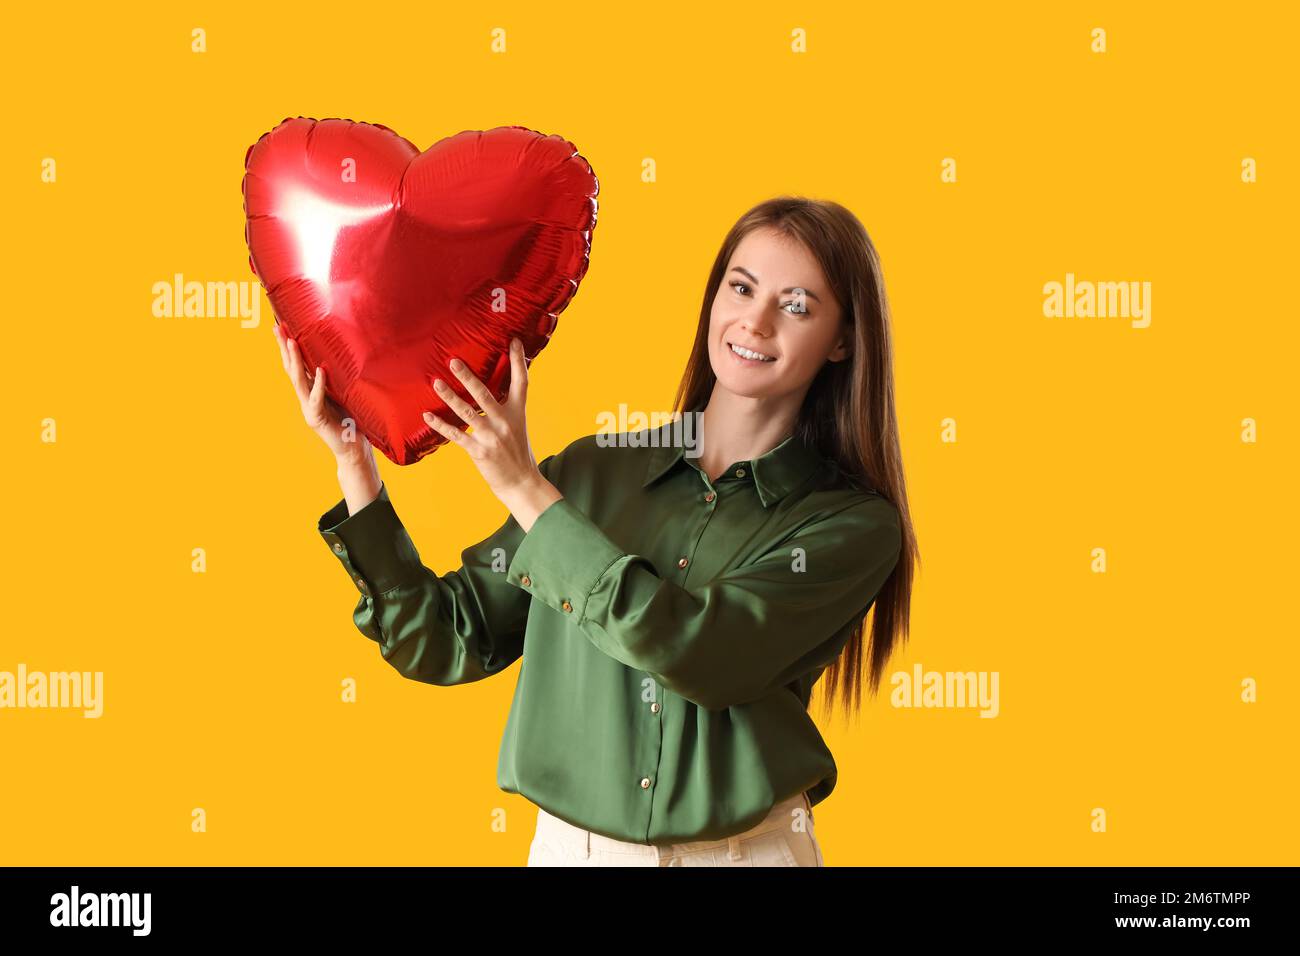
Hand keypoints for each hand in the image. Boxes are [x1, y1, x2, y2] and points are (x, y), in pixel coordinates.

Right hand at [273, 322, 373, 464]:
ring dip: (295, 361)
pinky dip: (319, 384)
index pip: (296, 364)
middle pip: (291, 369)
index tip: (282, 324)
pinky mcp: (318, 420)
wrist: (352, 448)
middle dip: (284, 347)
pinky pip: (317, 399)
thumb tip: (335, 354)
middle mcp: (305, 398)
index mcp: (310, 390)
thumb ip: (334, 378)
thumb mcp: (341, 393)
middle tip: (278, 326)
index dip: (287, 346)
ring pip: (299, 382)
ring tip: (291, 341)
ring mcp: (309, 409)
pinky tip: (320, 370)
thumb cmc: (350, 419)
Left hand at [424, 338, 561, 529]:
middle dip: (468, 377)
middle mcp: (505, 421)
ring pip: (467, 412)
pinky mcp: (480, 451)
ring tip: (436, 383)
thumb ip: (505, 408)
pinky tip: (428, 416)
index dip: (518, 361)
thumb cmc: (517, 452)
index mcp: (517, 412)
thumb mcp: (517, 426)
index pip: (521, 382)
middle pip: (485, 394)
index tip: (513, 341)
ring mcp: (492, 436)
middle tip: (453, 361)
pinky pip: (456, 435)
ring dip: (449, 397)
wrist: (521, 482)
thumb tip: (488, 390)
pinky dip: (441, 425)